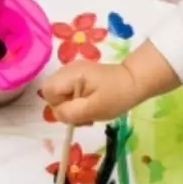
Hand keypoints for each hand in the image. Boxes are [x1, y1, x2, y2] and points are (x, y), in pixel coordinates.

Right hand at [41, 40, 181, 124]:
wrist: (134, 82)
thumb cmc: (116, 96)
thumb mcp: (93, 109)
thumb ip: (70, 113)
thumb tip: (57, 114)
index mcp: (70, 74)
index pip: (47, 92)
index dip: (59, 105)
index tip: (77, 111)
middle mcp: (67, 69)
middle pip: (51, 93)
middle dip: (65, 107)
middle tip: (85, 114)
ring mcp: (72, 71)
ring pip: (59, 94)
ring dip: (72, 106)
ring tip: (90, 110)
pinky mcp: (79, 76)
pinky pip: (68, 92)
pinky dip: (77, 101)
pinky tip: (90, 104)